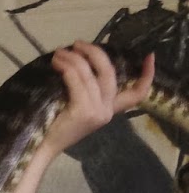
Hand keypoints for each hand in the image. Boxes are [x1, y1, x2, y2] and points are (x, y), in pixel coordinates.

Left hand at [43, 41, 154, 158]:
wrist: (42, 148)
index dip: (147, 75)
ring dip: (74, 58)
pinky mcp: (83, 110)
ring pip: (90, 74)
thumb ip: (88, 90)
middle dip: (94, 53)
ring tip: (59, 53)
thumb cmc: (56, 127)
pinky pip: (77, 80)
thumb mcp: (78, 108)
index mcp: (109, 110)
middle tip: (77, 44)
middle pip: (109, 72)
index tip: (150, 56)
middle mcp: (107, 111)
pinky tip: (57, 64)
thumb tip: (83, 59)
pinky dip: (67, 68)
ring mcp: (97, 111)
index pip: (137, 95)